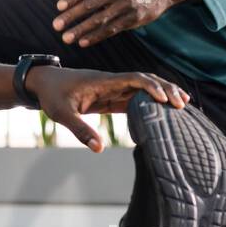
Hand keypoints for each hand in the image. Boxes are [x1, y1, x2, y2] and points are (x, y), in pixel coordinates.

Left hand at [31, 67, 189, 151]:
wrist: (42, 83)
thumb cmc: (50, 96)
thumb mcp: (61, 114)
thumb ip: (80, 130)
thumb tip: (99, 148)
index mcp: (102, 81)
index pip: (134, 78)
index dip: (151, 87)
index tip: (165, 99)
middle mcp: (111, 82)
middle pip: (145, 80)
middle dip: (165, 88)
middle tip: (183, 103)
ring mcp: (112, 88)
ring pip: (142, 87)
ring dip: (162, 93)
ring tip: (182, 104)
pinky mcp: (109, 97)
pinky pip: (134, 97)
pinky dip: (150, 101)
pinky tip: (162, 110)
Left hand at [52, 0, 196, 47]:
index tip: (58, 7)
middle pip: (91, 6)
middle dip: (72, 16)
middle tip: (56, 25)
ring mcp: (127, 6)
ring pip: (100, 20)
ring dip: (81, 30)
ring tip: (66, 38)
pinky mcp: (134, 19)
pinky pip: (112, 29)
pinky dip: (97, 36)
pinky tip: (83, 42)